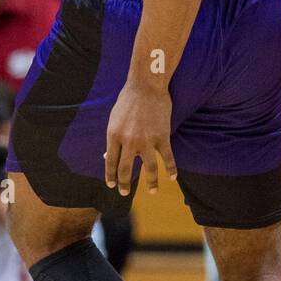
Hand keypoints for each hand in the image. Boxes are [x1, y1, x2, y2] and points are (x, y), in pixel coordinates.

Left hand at [105, 80, 175, 195]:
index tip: (111, 185)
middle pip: (126, 169)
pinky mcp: (162, 137)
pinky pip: (167, 158)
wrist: (146, 86)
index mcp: (113, 136)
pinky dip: (171, 169)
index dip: (110, 176)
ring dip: (151, 183)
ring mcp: (146, 140)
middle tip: (124, 193)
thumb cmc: (128, 100)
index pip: (110, 162)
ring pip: (148, 168)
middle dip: (124, 184)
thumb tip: (108, 155)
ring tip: (153, 191)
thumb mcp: (114, 118)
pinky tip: (172, 177)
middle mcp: (128, 141)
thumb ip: (113, 137)